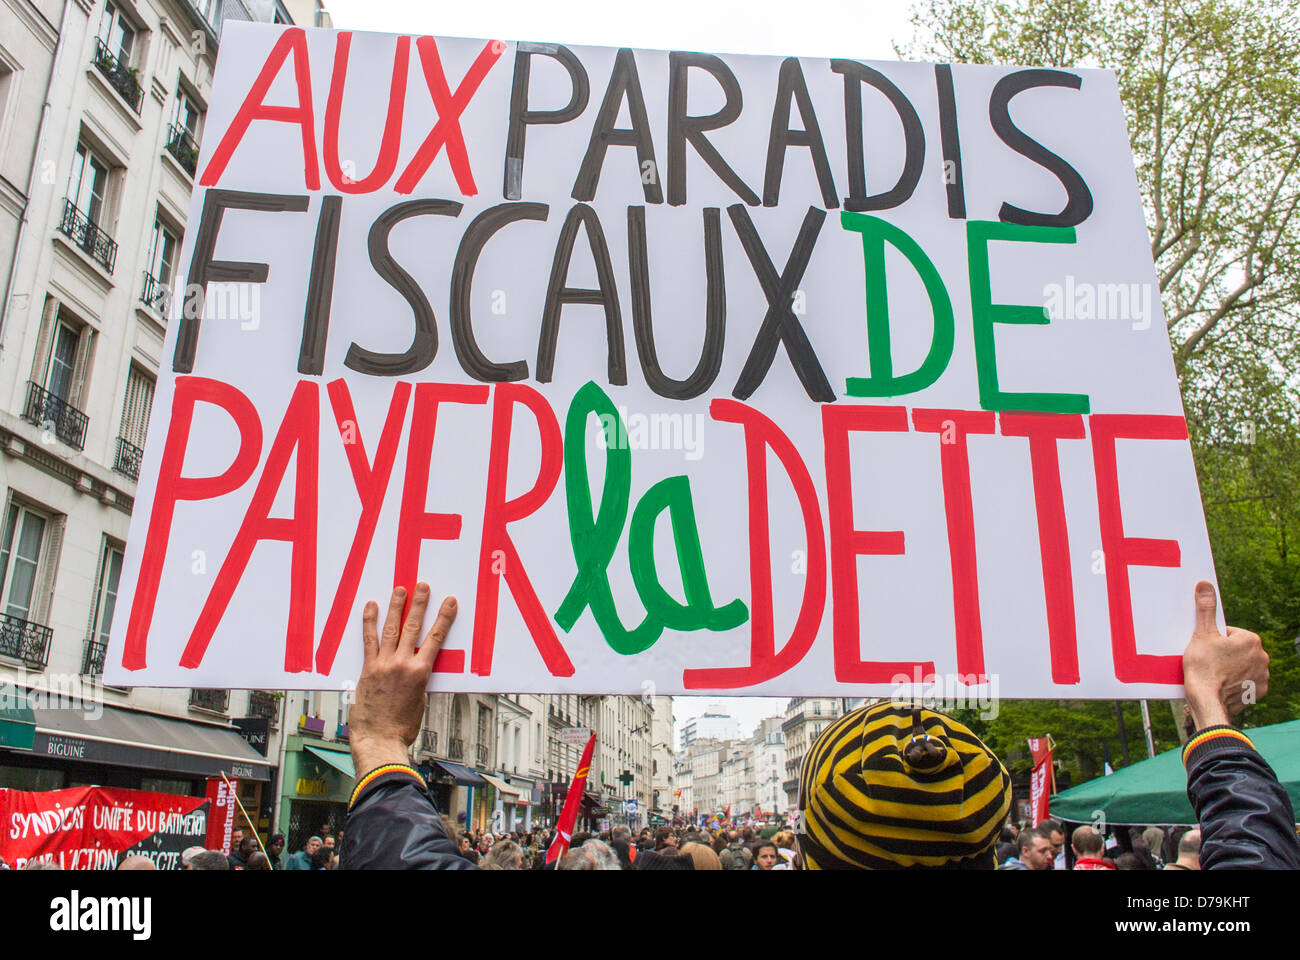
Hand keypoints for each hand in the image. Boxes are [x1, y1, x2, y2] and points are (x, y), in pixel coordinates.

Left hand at [350, 584, 456, 774]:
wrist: (379, 740)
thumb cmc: (402, 727)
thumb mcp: (420, 701)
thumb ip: (419, 679)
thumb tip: (418, 668)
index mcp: (420, 673)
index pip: (435, 638)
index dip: (444, 618)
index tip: (449, 602)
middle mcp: (402, 664)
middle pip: (414, 628)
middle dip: (420, 605)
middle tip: (423, 586)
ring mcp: (383, 665)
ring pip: (391, 629)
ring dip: (396, 607)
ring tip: (400, 590)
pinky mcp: (367, 669)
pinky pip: (368, 641)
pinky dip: (369, 623)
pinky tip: (371, 607)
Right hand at [1181, 581, 1267, 730]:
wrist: (1208, 701)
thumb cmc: (1204, 667)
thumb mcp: (1201, 634)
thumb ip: (1206, 608)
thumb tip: (1205, 585)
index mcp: (1251, 640)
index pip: (1230, 633)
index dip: (1214, 640)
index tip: (1206, 649)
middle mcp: (1262, 656)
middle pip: (1237, 649)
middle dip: (1224, 653)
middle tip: (1207, 661)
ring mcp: (1262, 676)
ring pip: (1242, 665)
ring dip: (1231, 667)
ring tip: (1214, 674)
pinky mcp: (1258, 692)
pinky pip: (1246, 682)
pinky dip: (1236, 683)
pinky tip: (1222, 685)